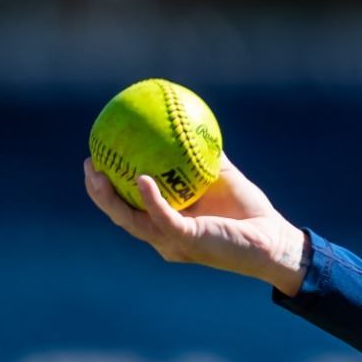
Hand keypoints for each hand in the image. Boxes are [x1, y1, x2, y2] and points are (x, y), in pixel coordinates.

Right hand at [82, 156, 307, 295]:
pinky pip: (163, 219)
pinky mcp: (187, 242)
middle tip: (88, 165)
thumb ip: (204, 154)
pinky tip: (141, 180)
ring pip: (131, 221)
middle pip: (121, 216)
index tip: (96, 157)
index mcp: (168, 220)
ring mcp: (173, 240)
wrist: (272, 237)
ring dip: (111, 199)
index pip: (129, 205)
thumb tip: (190, 120)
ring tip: (98, 174)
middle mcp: (164, 233)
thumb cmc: (248, 210)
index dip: (109, 186)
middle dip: (99, 193)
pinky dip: (151, 200)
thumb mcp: (221, 176)